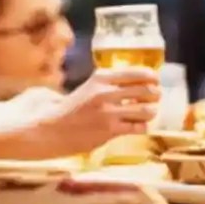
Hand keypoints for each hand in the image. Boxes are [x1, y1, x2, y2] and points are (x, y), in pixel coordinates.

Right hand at [30, 67, 160, 155]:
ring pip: (146, 109)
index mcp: (101, 77)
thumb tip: (134, 82)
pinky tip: (139, 126)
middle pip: (147, 90)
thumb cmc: (68, 108)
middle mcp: (106, 92)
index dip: (152, 77)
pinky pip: (138, 127)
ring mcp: (108, 112)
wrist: (48, 129)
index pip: (138, 72)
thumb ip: (108, 83)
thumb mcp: (87, 86)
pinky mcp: (109, 131)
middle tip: (155, 98)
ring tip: (148, 113)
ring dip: (151, 111)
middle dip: (155, 94)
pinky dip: (143, 126)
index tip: (156, 81)